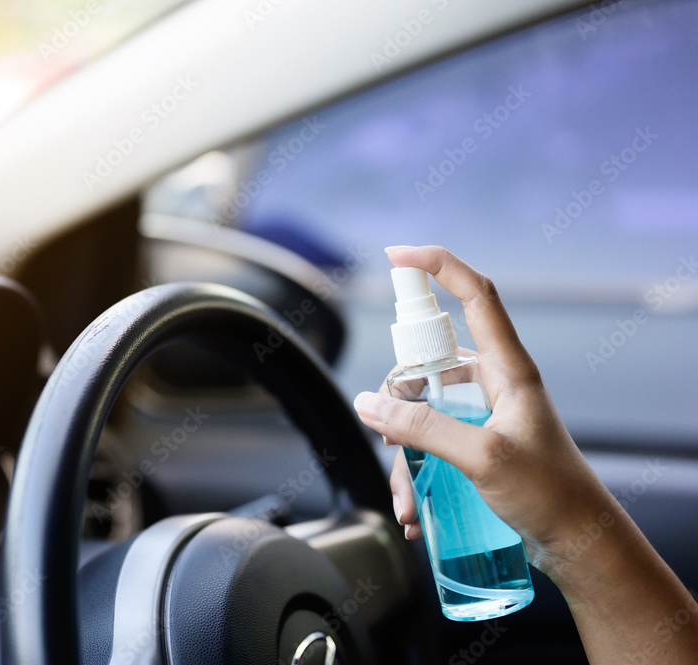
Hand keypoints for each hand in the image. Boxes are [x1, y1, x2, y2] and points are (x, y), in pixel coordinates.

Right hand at [352, 245, 617, 577]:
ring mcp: (481, 413)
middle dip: (398, 406)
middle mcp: (492, 383)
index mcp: (507, 368)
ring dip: (406, 456)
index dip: (437, 266)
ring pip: (421, 411)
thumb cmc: (549, 493)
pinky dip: (416, 474)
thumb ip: (423, 429)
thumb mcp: (482, 458)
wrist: (577, 541)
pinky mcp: (474, 442)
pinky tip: (417, 509)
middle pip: (426, 365)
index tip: (396, 256)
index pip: (474, 295)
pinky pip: (429, 443)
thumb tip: (369, 404)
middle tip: (391, 439)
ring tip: (410, 500)